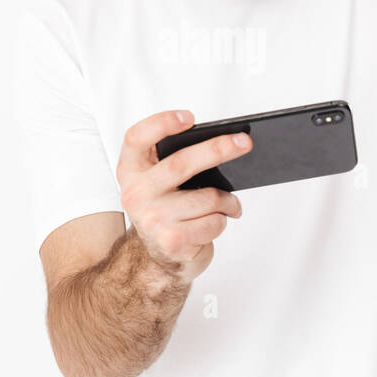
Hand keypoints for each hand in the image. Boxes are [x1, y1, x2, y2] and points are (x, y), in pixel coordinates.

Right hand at [115, 110, 250, 282]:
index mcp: (131, 170)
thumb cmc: (168, 210)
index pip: (137, 137)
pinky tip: (214, 224)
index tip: (190, 118)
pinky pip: (213, 222)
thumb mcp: (160, 183)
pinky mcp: (171, 241)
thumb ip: (175, 161)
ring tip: (231, 204)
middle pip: (181, 163)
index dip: (161, 123)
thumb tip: (224, 144)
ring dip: (228, 201)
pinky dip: (222, 222)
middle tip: (245, 141)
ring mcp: (151, 219)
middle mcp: (135, 193)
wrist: (160, 258)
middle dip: (218, 149)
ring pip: (208, 197)